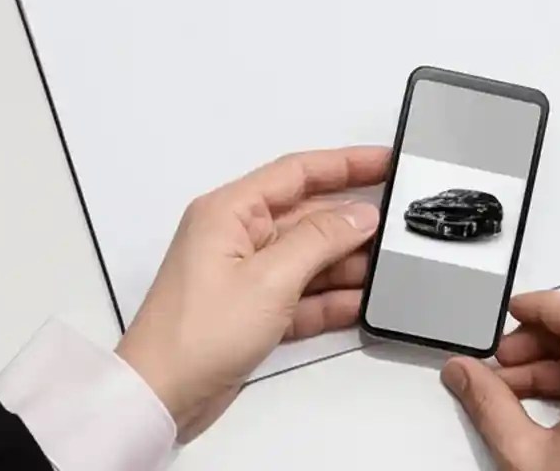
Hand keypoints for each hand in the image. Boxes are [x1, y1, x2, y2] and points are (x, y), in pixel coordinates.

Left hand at [116, 146, 388, 441]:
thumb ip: (320, 240)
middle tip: (398, 223)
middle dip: (352, 221)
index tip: (387, 162)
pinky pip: (304, 295)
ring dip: (347, 264)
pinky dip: (332, 299)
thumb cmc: (195, 334)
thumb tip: (359, 213)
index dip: (346, 164)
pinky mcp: (255, 311)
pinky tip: (363, 302)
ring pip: (310, 258)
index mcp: (230, 212)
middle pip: (308, 215)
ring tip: (390, 268)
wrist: (161, 397)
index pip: (298, 173)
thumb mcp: (270, 278)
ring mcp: (247, 275)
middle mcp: (238, 237)